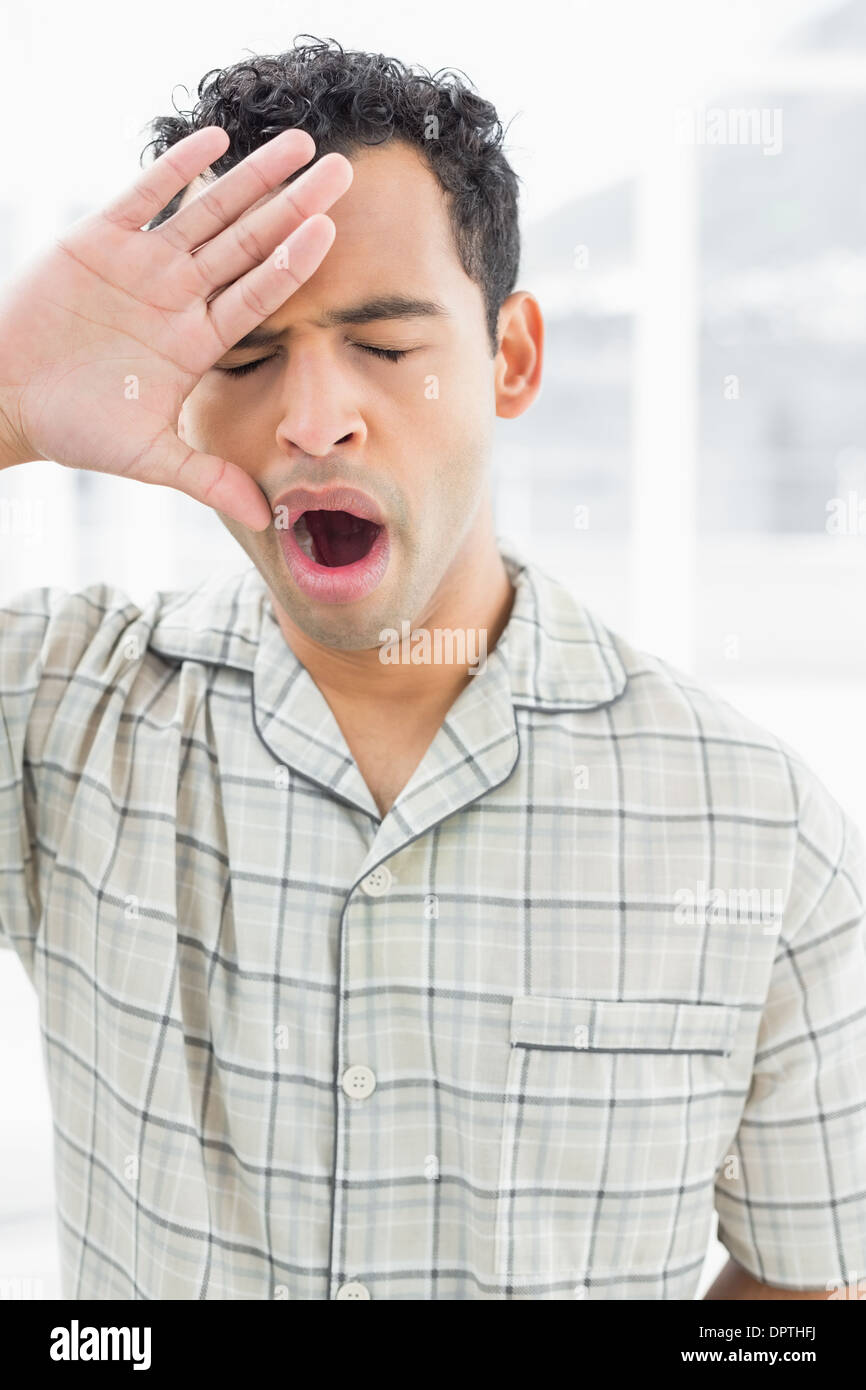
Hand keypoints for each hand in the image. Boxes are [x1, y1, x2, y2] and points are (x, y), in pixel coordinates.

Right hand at [0, 127, 352, 528]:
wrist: (7, 399)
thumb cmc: (76, 429)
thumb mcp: (150, 458)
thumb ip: (209, 479)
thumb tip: (267, 519)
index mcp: (196, 341)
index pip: (258, 294)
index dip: (294, 263)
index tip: (333, 232)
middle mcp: (179, 296)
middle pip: (249, 242)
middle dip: (294, 206)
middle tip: (346, 169)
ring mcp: (142, 266)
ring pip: (208, 211)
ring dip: (253, 176)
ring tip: (301, 142)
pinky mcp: (99, 241)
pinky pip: (144, 196)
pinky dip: (176, 169)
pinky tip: (216, 140)